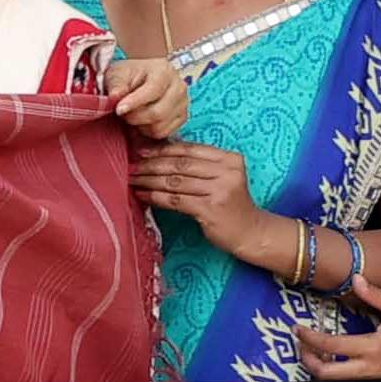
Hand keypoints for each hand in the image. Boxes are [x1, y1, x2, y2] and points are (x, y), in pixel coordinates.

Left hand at [104, 56, 190, 140]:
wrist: (138, 80)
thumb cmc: (128, 76)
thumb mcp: (116, 75)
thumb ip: (116, 85)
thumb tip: (114, 97)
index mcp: (164, 71)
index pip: (153, 90)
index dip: (134, 103)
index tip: (119, 109)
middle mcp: (178, 87)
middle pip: (158, 113)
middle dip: (135, 117)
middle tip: (122, 113)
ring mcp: (182, 103)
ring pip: (160, 126)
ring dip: (141, 125)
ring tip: (132, 114)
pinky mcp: (182, 117)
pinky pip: (163, 133)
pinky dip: (149, 131)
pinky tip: (142, 120)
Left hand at [126, 138, 262, 251]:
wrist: (250, 232)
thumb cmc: (230, 205)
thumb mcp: (222, 178)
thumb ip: (200, 166)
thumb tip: (162, 153)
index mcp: (229, 159)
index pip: (190, 149)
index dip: (163, 149)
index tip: (142, 151)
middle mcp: (227, 171)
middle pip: (180, 164)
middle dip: (151, 165)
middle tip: (131, 166)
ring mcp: (220, 190)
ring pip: (175, 182)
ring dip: (149, 181)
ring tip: (132, 180)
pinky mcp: (210, 209)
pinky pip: (176, 200)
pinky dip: (155, 197)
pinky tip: (142, 195)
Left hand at [289, 275, 380, 380]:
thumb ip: (376, 294)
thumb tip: (356, 278)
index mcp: (374, 347)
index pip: (333, 345)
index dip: (310, 338)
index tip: (298, 329)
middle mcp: (369, 368)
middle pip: (326, 374)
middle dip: (307, 361)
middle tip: (300, 346)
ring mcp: (369, 381)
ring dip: (317, 369)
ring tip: (311, 352)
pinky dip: (331, 375)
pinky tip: (328, 361)